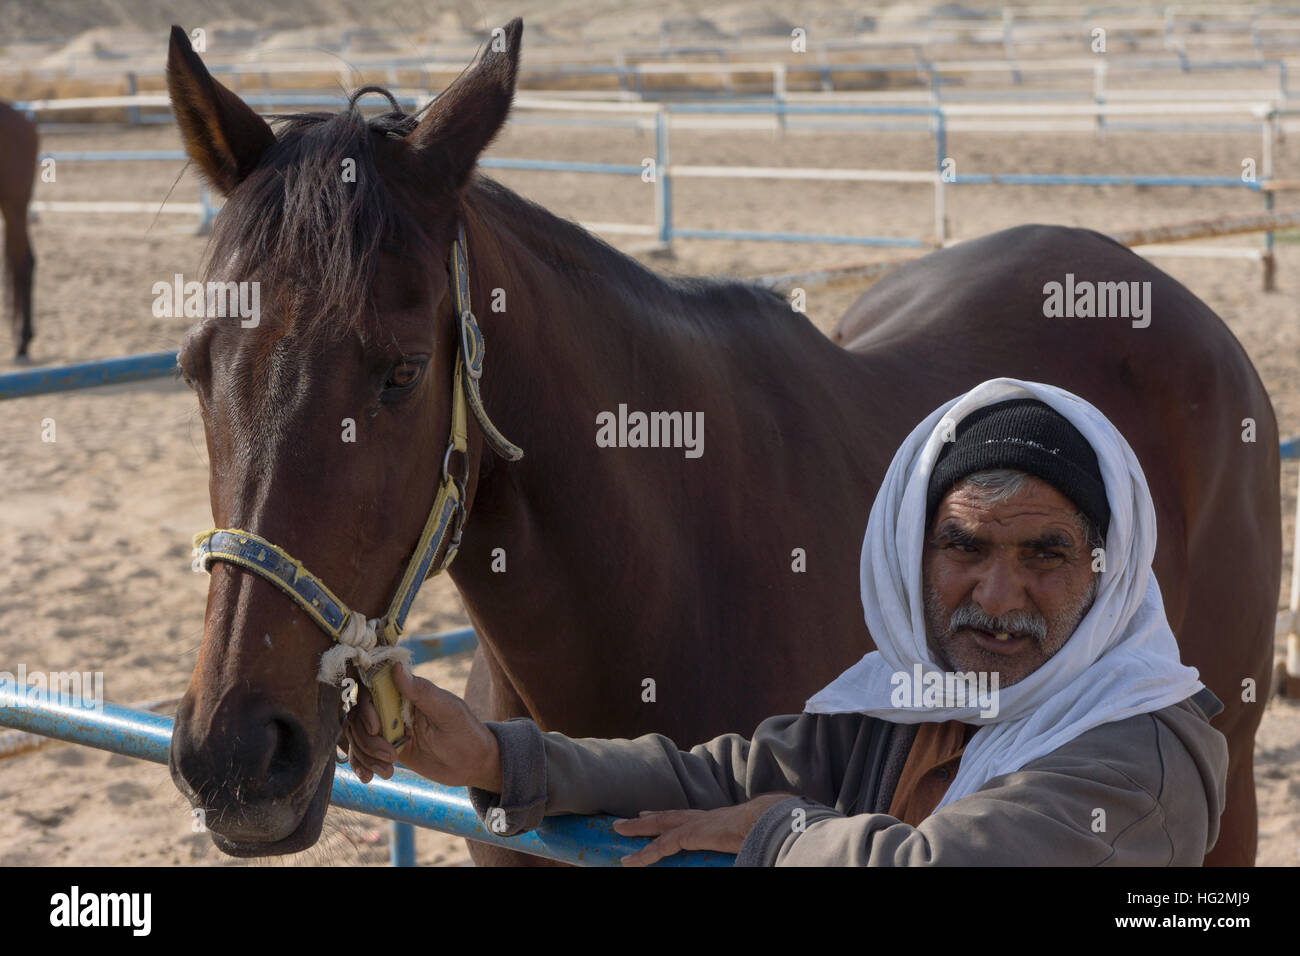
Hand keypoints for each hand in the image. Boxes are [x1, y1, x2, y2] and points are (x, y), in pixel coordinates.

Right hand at [342, 661, 501, 790]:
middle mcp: (394, 707)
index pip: (372, 690)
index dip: (366, 708)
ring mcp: (390, 729)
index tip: (375, 728)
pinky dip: (361, 765)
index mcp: (408, 692)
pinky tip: (369, 778)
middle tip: (391, 756)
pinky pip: (363, 753)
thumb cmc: (466, 733)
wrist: (473, 765)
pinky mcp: (388, 748)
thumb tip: (397, 666)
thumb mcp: (448, 712)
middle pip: (359, 716)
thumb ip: (422, 691)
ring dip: (366, 755)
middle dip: (367, 740)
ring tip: (387, 770)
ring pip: (358, 736)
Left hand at [613, 793, 795, 865]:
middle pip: (670, 815)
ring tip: (618, 829)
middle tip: (633, 817)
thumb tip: (744, 846)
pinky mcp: (691, 834)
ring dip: (637, 828)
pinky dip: (644, 854)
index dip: (672, 816)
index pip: (689, 817)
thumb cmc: (768, 826)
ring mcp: (695, 824)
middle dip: (650, 817)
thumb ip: (741, 841)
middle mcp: (704, 817)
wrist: (769, 819)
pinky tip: (629, 860)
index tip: (658, 813)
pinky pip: (662, 846)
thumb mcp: (750, 836)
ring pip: (659, 825)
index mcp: (717, 819)